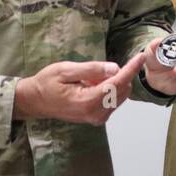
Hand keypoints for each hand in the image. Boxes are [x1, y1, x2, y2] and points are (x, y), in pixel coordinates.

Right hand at [13, 51, 144, 125]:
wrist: (35, 101)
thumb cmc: (47, 83)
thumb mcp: (66, 70)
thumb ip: (91, 69)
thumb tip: (115, 68)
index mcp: (87, 101)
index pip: (117, 84)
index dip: (130, 69)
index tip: (140, 57)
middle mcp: (95, 113)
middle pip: (122, 91)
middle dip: (119, 75)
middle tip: (97, 68)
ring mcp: (97, 118)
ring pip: (120, 96)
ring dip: (114, 83)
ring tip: (90, 78)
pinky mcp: (97, 118)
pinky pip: (113, 101)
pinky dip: (109, 90)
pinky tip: (92, 85)